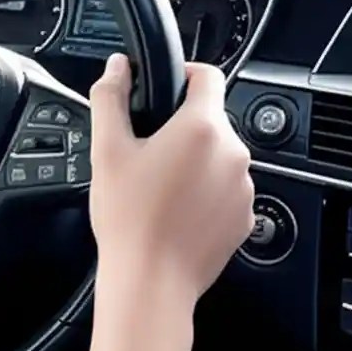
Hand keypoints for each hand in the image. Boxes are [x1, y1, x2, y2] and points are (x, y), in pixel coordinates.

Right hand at [88, 54, 253, 299]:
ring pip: (219, 156)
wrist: (150, 282)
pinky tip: (176, 210)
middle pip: (211, 120)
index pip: (209, 75)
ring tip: (160, 187)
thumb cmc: (129, 219)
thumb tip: (118, 68)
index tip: (166, 87)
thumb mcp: (106, 150)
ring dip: (195, 162)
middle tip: (147, 152)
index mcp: (202, 128)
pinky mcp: (245, 217)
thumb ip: (110, 97)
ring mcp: (244, 188)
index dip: (184, 73)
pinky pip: (226, 189)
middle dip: (182, 128)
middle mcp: (233, 154)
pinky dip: (206, 193)